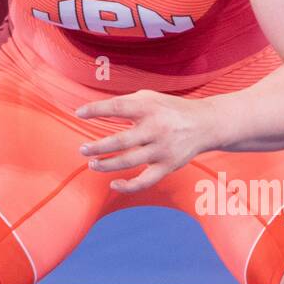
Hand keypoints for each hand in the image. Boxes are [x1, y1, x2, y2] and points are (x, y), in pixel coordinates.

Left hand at [76, 90, 225, 192]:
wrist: (205, 124)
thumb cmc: (168, 109)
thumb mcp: (149, 98)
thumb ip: (125, 103)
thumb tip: (94, 110)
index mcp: (149, 107)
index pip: (118, 107)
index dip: (96, 109)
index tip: (79, 112)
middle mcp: (156, 129)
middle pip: (121, 140)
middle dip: (98, 147)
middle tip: (82, 149)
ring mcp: (162, 149)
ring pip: (129, 161)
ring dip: (107, 164)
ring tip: (92, 163)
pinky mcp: (168, 166)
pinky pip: (145, 181)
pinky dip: (128, 186)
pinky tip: (114, 184)